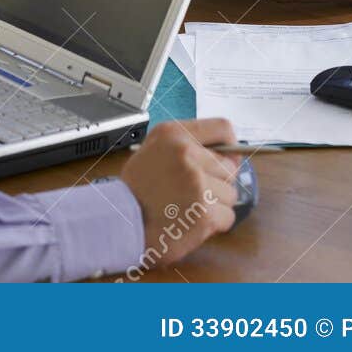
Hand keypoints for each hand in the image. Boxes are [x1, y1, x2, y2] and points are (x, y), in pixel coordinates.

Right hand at [120, 119, 240, 269]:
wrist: (120, 221)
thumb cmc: (137, 189)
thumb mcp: (154, 148)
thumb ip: (186, 144)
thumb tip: (226, 153)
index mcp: (174, 134)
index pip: (223, 128)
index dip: (231, 147)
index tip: (228, 160)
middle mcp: (187, 154)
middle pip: (230, 166)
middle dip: (219, 182)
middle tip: (197, 192)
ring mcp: (197, 183)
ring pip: (230, 193)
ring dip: (216, 204)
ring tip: (191, 207)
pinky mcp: (204, 212)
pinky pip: (228, 216)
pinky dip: (216, 223)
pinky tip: (194, 222)